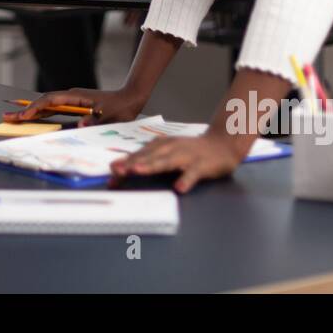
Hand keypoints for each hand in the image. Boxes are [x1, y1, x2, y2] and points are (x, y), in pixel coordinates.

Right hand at [3, 87, 146, 126]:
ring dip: (31, 112)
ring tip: (14, 118)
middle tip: (7, 117)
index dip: (36, 109)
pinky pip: (53, 109)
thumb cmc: (120, 107)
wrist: (130, 98)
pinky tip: (34, 119)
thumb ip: (93, 120)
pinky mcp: (74, 105)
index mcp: (75, 96)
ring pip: (46, 106)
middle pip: (43, 103)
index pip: (50, 101)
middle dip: (25, 110)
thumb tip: (80, 125)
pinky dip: (41, 114)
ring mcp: (71, 100)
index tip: (24, 117)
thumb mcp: (109, 116)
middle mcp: (70, 96)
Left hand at [109, 134, 245, 192]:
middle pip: (148, 157)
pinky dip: (186, 179)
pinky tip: (179, 188)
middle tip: (116, 171)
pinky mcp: (202, 165)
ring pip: (166, 161)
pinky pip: (193, 173)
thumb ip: (146, 162)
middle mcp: (170, 148)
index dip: (124, 165)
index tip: (110, 176)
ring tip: (138, 171)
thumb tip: (120, 172)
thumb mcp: (166, 153)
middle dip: (131, 164)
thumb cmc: (189, 152)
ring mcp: (186, 156)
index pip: (138, 156)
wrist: (222, 144)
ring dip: (151, 166)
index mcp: (160, 146)